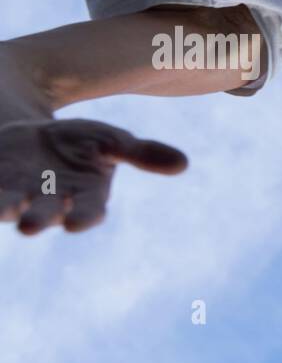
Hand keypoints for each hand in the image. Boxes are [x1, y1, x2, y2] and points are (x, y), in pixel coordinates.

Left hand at [0, 118, 186, 234]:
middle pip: (44, 214)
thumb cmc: (80, 144)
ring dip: (1, 208)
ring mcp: (17, 193)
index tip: (74, 223)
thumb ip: (142, 153)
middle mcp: (49, 200)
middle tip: (28, 227)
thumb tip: (183, 163)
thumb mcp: (112, 141)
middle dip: (36, 218)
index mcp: (85, 195)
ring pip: (7, 205)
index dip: (82, 216)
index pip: (87, 211)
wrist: (34, 135)